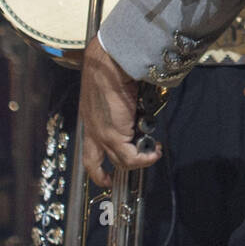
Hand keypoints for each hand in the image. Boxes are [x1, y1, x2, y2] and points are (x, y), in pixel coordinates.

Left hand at [81, 35, 161, 187]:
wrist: (110, 64)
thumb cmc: (111, 67)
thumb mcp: (111, 87)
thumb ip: (121, 99)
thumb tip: (138, 98)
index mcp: (89, 116)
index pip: (89, 144)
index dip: (94, 161)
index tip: (103, 169)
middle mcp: (92, 129)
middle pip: (94, 161)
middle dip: (102, 174)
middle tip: (110, 181)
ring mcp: (102, 135)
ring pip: (118, 160)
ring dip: (138, 160)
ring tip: (152, 153)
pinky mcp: (115, 136)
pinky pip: (131, 157)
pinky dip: (146, 158)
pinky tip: (155, 151)